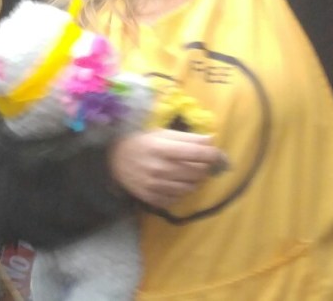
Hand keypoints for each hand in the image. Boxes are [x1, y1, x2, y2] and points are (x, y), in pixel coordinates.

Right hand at [108, 129, 225, 208]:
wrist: (114, 161)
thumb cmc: (142, 142)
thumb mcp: (162, 134)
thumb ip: (188, 138)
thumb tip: (212, 140)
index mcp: (162, 148)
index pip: (197, 153)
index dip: (213, 154)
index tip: (217, 154)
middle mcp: (159, 168)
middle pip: (196, 172)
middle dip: (204, 168)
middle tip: (202, 163)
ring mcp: (155, 186)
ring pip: (190, 188)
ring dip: (194, 181)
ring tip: (188, 173)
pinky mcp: (152, 199)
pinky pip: (177, 199)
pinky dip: (181, 192)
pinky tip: (175, 183)